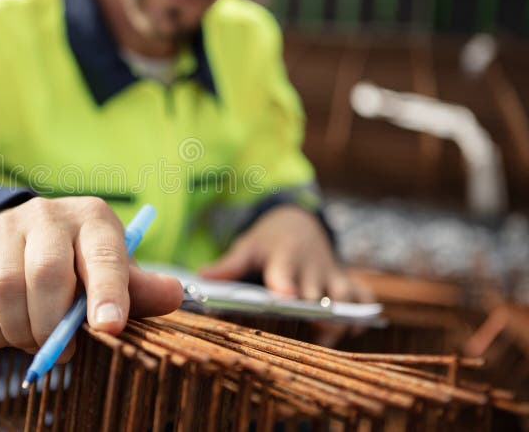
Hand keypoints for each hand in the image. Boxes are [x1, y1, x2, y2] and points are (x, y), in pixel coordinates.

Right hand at [0, 197, 182, 358]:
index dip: (107, 293)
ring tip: (38, 341)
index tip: (109, 328)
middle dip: (54, 325)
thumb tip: (174, 295)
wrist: (19, 239)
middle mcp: (48, 215)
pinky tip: (11, 333)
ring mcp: (5, 229)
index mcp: (93, 218)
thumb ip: (140, 289)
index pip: (103, 255)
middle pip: (47, 273)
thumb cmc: (78, 261)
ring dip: (23, 332)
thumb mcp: (114, 270)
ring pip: (7, 291)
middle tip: (65, 352)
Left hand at [199, 205, 372, 344]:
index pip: (285, 272)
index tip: (285, 300)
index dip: (286, 286)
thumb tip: (201, 276)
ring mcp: (332, 273)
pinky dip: (362, 311)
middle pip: (318, 293)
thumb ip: (228, 265)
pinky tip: (352, 329)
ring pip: (345, 297)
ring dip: (342, 318)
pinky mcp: (346, 279)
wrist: (297, 222)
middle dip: (316, 313)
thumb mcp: (247, 247)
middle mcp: (311, 266)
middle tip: (310, 335)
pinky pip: (363, 296)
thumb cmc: (267, 242)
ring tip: (327, 340)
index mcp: (284, 256)